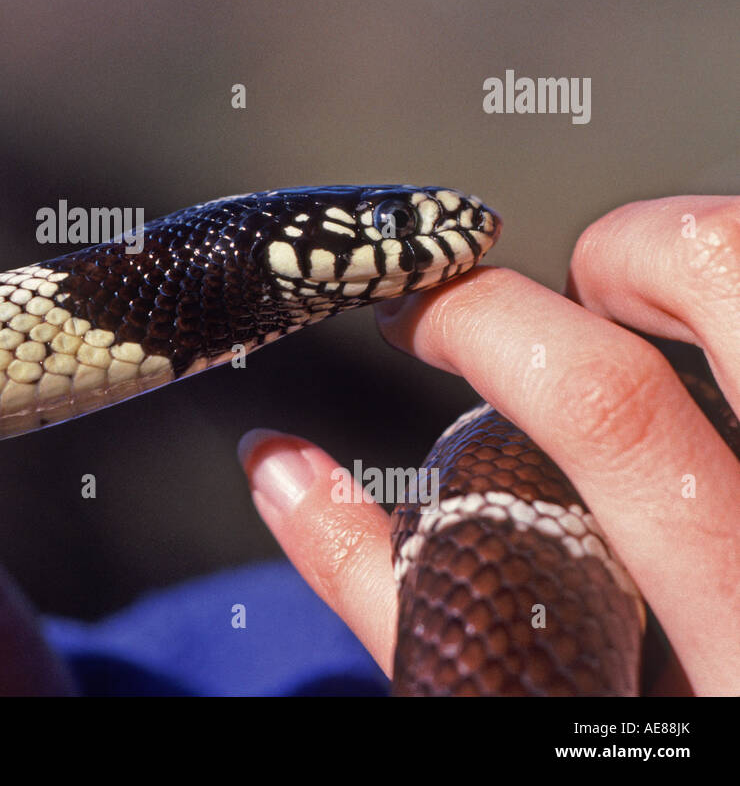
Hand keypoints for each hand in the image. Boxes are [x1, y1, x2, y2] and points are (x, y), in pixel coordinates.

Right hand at [238, 195, 739, 694]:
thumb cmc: (647, 728)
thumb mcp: (507, 692)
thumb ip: (381, 582)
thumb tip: (281, 469)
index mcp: (722, 615)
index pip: (600, 399)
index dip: (480, 314)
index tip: (427, 312)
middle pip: (736, 277)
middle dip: (630, 245)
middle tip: (577, 289)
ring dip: (710, 269)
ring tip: (657, 323)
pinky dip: (739, 330)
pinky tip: (712, 385)